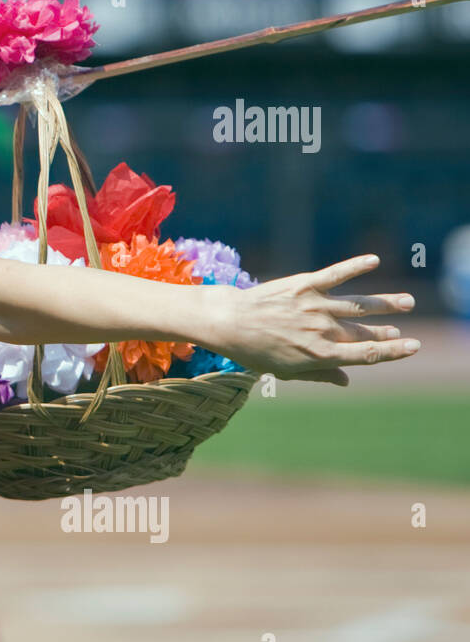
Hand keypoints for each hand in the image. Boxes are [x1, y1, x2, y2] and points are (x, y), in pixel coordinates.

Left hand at [207, 254, 417, 385]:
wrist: (229, 322)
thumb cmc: (255, 350)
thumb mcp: (285, 371)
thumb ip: (319, 376)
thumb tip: (347, 381)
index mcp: (321, 355)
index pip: (366, 354)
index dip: (393, 351)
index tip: (412, 346)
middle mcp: (323, 330)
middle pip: (364, 331)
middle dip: (385, 330)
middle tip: (400, 327)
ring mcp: (316, 306)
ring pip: (360, 305)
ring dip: (386, 303)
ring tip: (407, 302)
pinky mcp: (305, 284)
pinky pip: (336, 274)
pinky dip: (356, 266)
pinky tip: (374, 260)